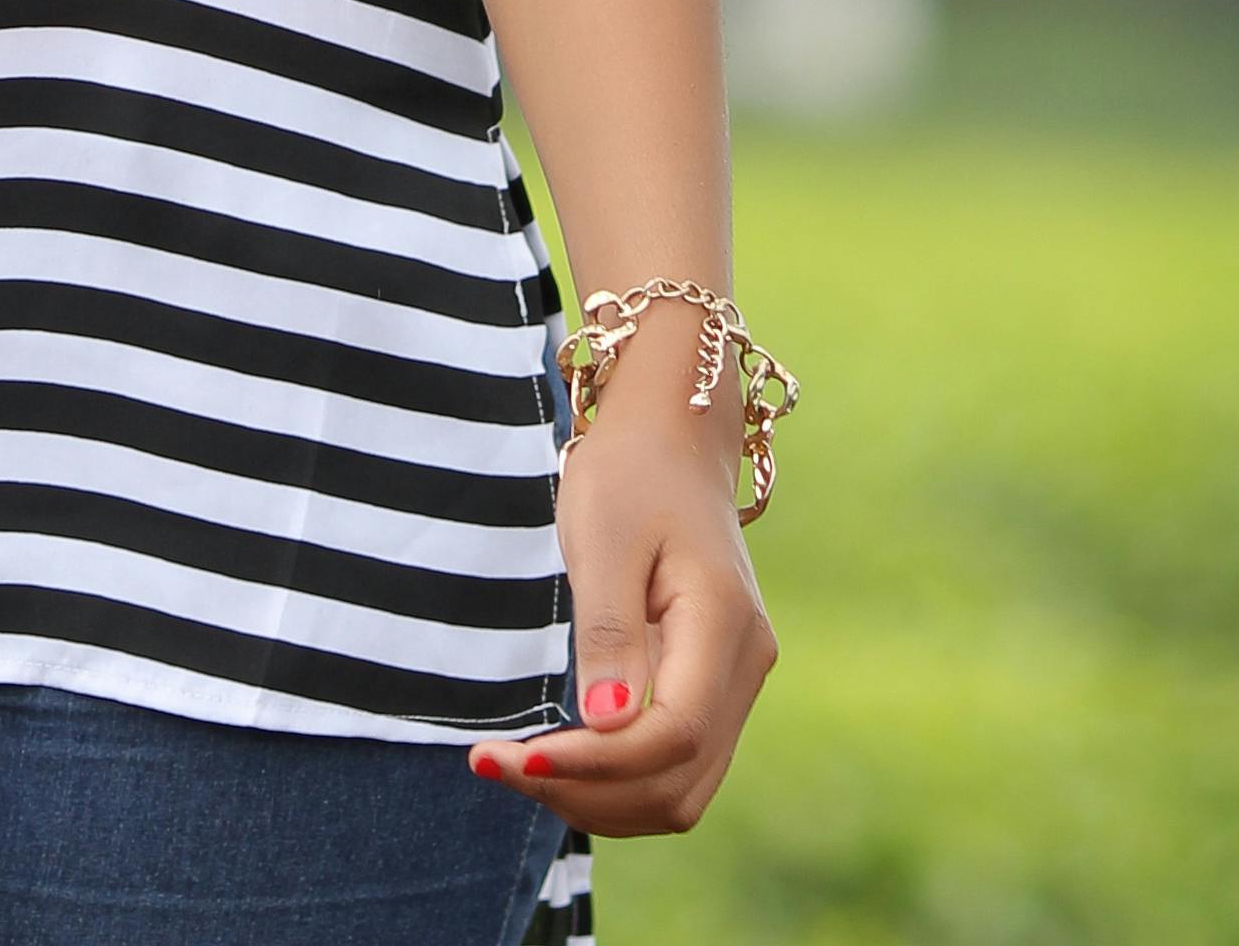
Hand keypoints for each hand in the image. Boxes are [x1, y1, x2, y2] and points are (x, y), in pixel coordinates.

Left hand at [467, 402, 774, 837]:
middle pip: (678, 781)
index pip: (672, 734)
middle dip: (587, 792)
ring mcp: (735, 685)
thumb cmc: (630, 473)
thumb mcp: (603, 535)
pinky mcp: (712, 692)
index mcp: (723, 624)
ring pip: (680, 791)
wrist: (672, 439)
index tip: (517, 754)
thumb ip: (608, 632)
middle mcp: (744, 667)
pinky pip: (673, 767)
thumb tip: (604, 726)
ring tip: (515, 766)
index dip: (598, 764)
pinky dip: (616, 782)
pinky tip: (557, 758)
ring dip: (599, 799)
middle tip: (494, 763)